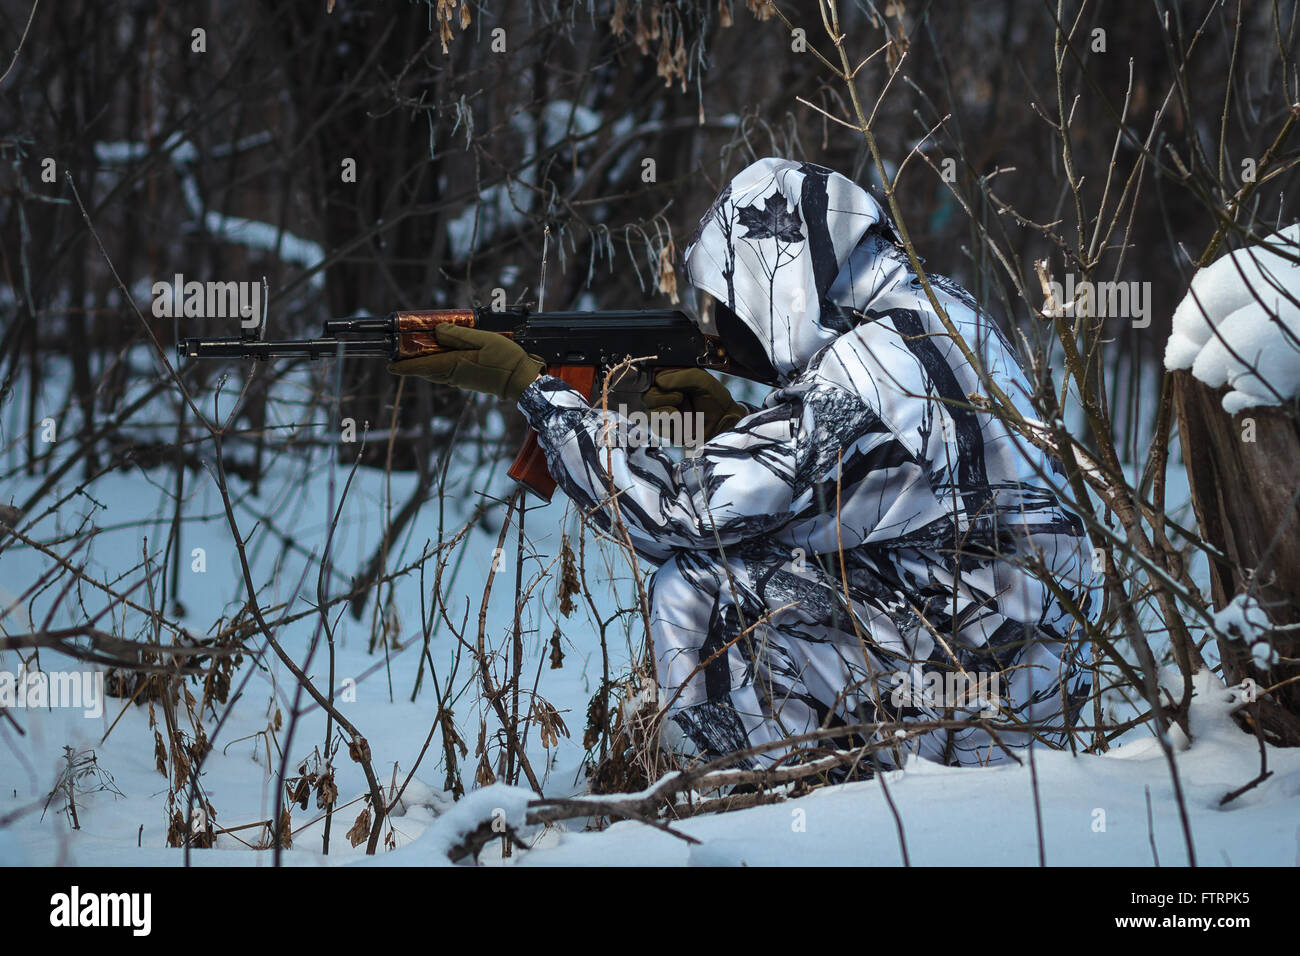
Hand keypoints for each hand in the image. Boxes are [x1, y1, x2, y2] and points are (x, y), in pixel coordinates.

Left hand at [387, 323, 543, 401]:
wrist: (522, 382)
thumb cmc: (506, 360)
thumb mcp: (483, 340)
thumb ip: (459, 335)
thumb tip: (436, 331)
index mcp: (454, 365)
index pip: (422, 366)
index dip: (404, 366)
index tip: (389, 365)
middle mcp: (454, 375)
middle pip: (426, 370)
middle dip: (411, 364)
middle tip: (398, 356)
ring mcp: (461, 380)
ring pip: (436, 372)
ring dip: (424, 365)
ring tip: (415, 355)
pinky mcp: (469, 381)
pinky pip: (447, 373)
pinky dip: (438, 366)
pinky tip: (441, 357)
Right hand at [644, 368, 744, 442]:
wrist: (725, 418)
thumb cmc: (714, 398)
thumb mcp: (700, 380)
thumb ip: (680, 377)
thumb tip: (658, 382)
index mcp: (669, 383)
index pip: (649, 381)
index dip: (653, 383)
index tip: (662, 383)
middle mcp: (664, 399)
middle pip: (646, 398)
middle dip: (662, 398)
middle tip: (680, 397)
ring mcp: (665, 415)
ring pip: (650, 414)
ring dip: (667, 412)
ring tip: (682, 412)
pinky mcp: (668, 432)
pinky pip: (659, 430)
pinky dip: (671, 426)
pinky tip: (682, 424)